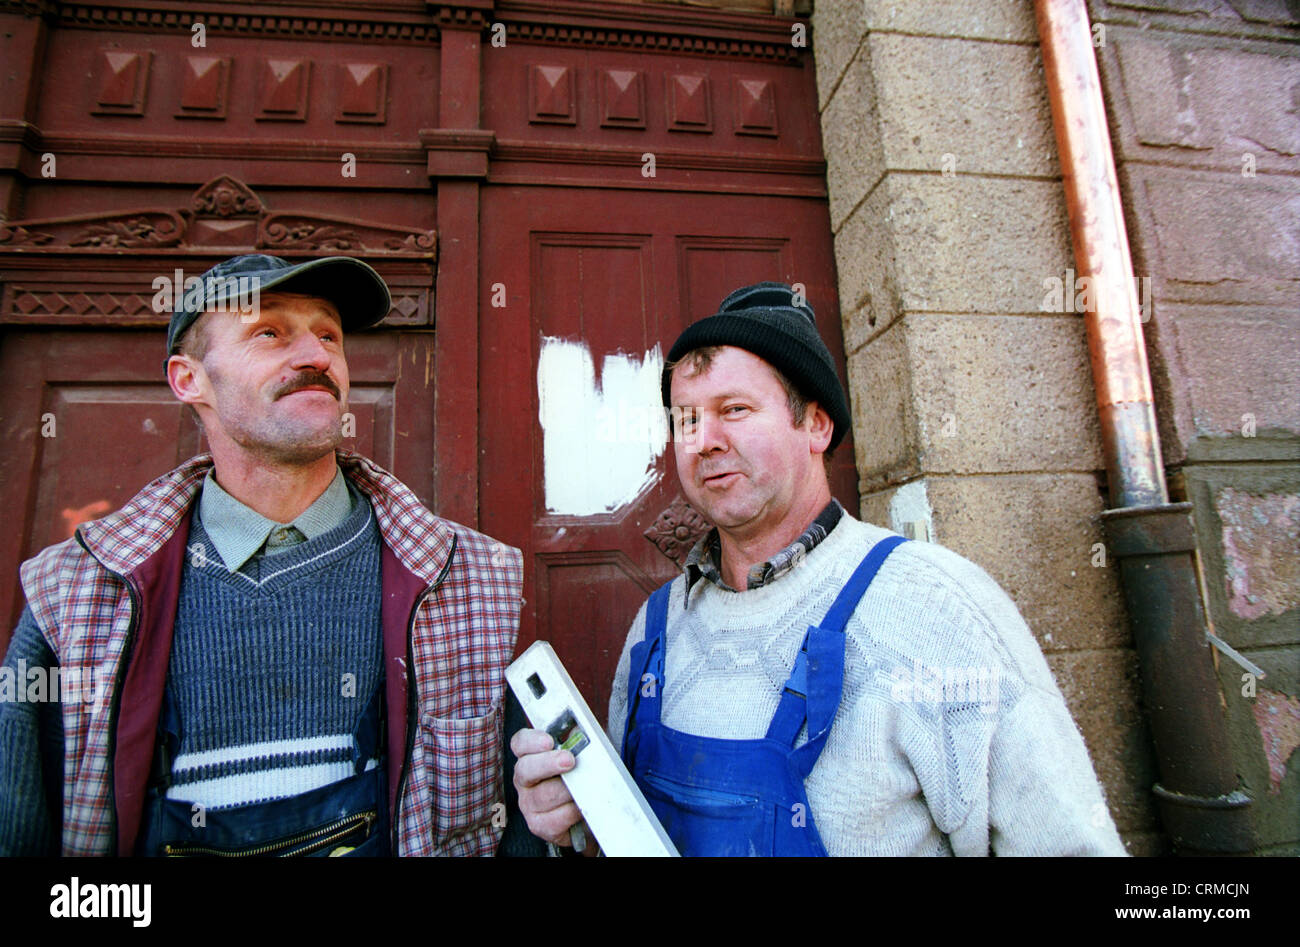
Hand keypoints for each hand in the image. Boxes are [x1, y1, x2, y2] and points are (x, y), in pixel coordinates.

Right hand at [510, 727, 582, 846]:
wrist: (589, 811)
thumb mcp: (581, 755)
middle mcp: (525, 780)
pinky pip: (555, 819)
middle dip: (548, 763)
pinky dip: (571, 812)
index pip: (520, 743)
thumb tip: (581, 731)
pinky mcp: (540, 826)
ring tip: (584, 786)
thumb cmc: (581, 778)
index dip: (531, 741)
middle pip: (526, 769)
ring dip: (567, 790)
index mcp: (530, 757)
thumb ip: (579, 741)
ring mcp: (529, 804)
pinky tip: (580, 806)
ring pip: (544, 795)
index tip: (548, 741)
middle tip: (569, 760)